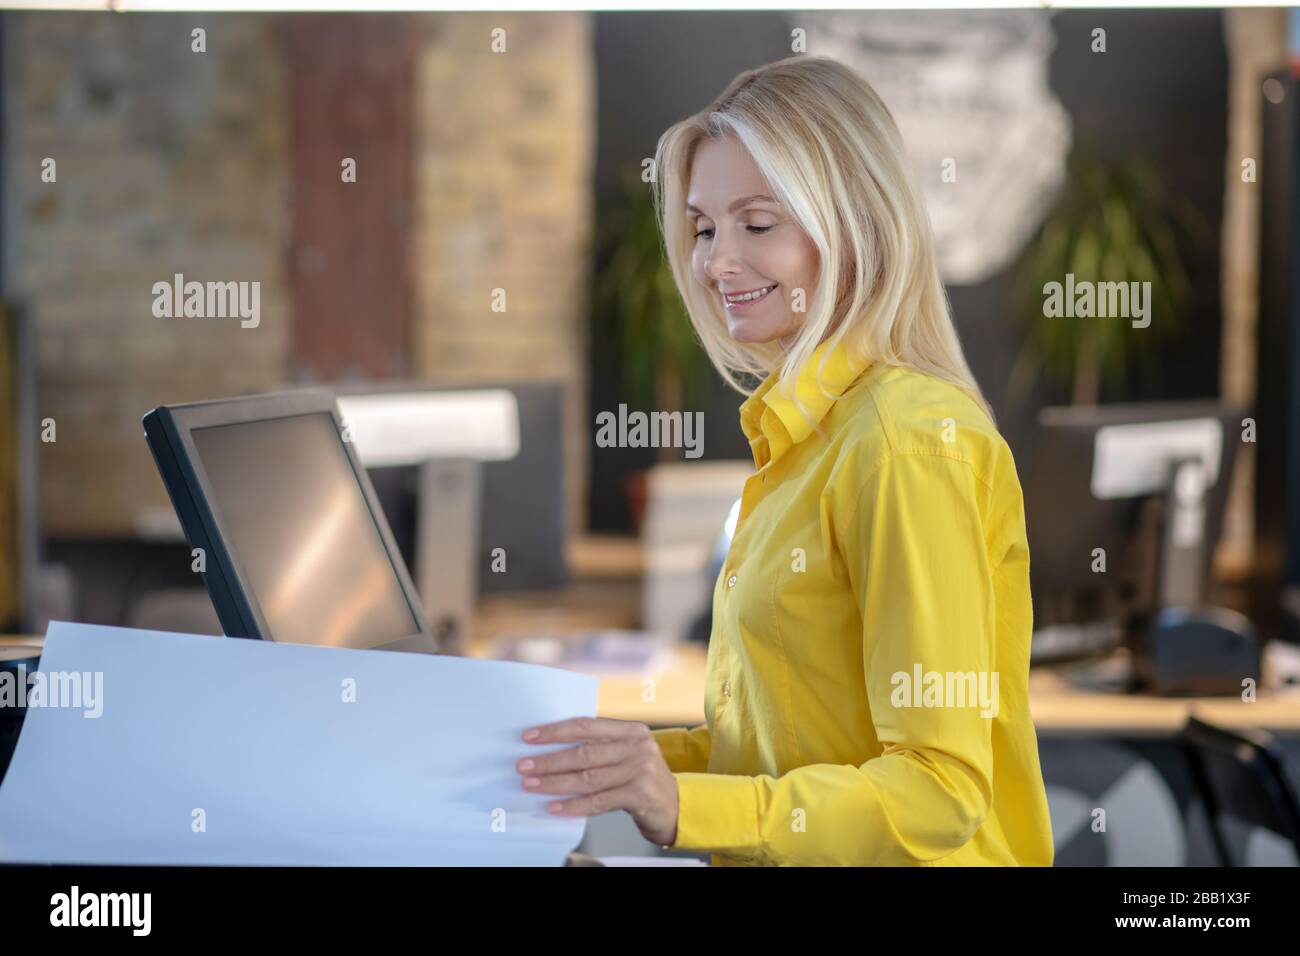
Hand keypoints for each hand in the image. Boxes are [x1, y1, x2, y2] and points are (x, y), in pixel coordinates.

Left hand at [517, 717, 678, 846]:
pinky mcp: (640, 795)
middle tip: (523, 766)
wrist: (675, 805)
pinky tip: (554, 807)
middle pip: (584, 752)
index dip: (555, 731)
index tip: (529, 737)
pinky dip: (573, 805)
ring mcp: (641, 770)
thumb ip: (600, 746)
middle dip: (549, 760)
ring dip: (555, 782)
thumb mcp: (626, 753)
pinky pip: (598, 801)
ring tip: (532, 785)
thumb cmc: (641, 778)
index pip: (586, 725)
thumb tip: (550, 749)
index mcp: (631, 730)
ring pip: (588, 777)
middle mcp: (638, 746)